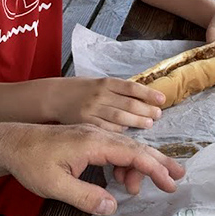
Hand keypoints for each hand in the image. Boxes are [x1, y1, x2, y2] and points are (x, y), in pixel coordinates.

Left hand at [2, 123, 183, 215]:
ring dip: (137, 167)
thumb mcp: (56, 185)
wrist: (11, 143)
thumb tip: (113, 207)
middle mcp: (96, 135)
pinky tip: (120, 180)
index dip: (154, 168)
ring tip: (135, 189)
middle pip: (135, 147)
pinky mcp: (86, 140)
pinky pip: (114, 149)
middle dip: (158, 162)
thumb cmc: (31, 162)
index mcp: (93, 142)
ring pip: (125, 148)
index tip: (169, 184)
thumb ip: (85, 197)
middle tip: (178, 177)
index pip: (132, 153)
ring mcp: (92, 136)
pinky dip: (124, 164)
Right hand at [49, 76, 164, 132]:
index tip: (162, 98)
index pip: (131, 87)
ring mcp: (92, 109)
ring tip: (149, 123)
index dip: (148, 93)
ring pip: (120, 117)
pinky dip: (119, 130)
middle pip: (129, 103)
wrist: (52, 96)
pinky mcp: (86, 122)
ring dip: (137, 120)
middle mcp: (100, 95)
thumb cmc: (78, 90)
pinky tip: (128, 132)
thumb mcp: (96, 82)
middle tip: (158, 114)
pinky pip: (107, 128)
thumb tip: (141, 97)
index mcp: (104, 83)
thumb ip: (115, 90)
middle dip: (146, 109)